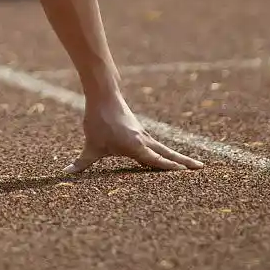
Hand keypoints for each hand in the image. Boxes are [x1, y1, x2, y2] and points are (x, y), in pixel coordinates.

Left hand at [65, 96, 204, 173]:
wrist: (104, 95)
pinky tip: (167, 157)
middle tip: (202, 169)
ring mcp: (144, 136)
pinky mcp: (139, 132)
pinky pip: (156, 145)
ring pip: (164, 149)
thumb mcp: (91, 145)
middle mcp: (144, 141)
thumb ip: (82, 162)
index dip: (171, 168)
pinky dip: (165, 152)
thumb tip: (68, 172)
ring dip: (177, 157)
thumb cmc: (98, 121)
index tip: (187, 175)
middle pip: (168, 154)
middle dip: (184, 163)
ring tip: (192, 166)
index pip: (157, 161)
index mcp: (136, 146)